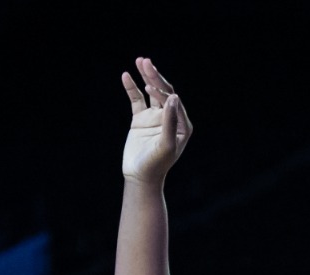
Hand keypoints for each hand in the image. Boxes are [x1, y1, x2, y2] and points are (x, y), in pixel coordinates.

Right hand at [121, 58, 192, 185]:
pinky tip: (126, 76)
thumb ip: (170, 122)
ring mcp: (155, 117)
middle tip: (145, 61)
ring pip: (151, 93)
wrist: (140, 178)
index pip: (173, 101)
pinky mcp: (141, 119)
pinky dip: (132, 88)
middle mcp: (170, 118)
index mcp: (182, 124)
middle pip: (163, 92)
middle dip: (155, 77)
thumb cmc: (156, 165)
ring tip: (140, 61)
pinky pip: (136, 100)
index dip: (162, 91)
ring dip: (146, 77)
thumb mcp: (166, 145)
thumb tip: (173, 97)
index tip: (151, 86)